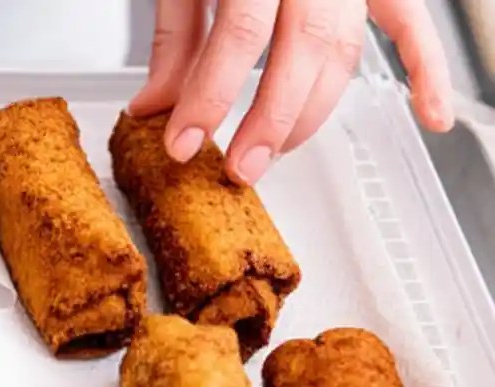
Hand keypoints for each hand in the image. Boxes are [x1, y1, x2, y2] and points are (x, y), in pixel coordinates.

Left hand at [130, 0, 453, 185]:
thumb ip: (175, 37)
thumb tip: (155, 107)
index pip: (239, 33)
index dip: (210, 96)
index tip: (184, 141)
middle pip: (304, 49)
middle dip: (269, 120)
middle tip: (238, 167)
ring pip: (346, 50)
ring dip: (312, 112)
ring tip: (273, 152)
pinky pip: (410, 21)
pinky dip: (426, 68)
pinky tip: (428, 113)